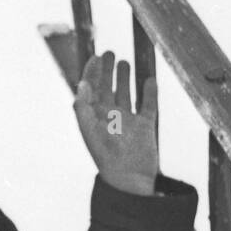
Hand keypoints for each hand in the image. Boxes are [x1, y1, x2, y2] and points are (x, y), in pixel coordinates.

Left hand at [72, 50, 158, 195]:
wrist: (130, 178)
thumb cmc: (106, 157)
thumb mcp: (90, 131)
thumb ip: (83, 107)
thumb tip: (81, 83)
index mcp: (95, 119)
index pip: (91, 91)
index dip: (92, 74)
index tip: (95, 57)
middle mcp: (111, 118)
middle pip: (108, 89)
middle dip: (108, 72)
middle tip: (110, 52)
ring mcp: (129, 122)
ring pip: (126, 94)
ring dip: (125, 79)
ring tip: (125, 61)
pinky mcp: (146, 127)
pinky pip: (148, 106)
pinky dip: (149, 93)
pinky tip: (149, 79)